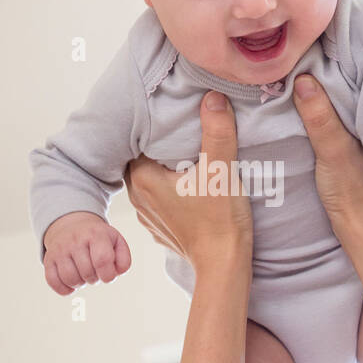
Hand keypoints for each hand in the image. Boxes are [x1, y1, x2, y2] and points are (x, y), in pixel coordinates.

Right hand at [42, 210, 131, 294]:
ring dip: (80, 283)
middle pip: (87, 273)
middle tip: (94, 270)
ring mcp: (60, 249)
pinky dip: (64, 288)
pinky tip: (72, 282)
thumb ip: (123, 260)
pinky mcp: (49, 259)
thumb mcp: (116, 241)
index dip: (108, 275)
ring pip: (70, 279)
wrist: (72, 224)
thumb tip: (116, 273)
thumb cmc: (98, 238)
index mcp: (95, 234)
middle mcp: (75, 240)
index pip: (102, 260)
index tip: (108, 274)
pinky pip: (53, 282)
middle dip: (95, 278)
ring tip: (83, 273)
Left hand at [124, 90, 252, 270]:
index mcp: (144, 178)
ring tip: (183, 156)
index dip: (154, 127)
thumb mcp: (221, 170)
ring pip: (148, 180)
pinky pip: (158, 200)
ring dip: (162, 168)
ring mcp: (148, 216)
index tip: (171, 117)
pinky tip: (186, 185)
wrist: (224, 266)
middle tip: (177, 131)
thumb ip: (217, 131)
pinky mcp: (161, 229)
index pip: (139, 140)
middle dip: (156, 146)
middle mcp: (138, 197)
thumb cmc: (220, 219)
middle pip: (141, 159)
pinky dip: (168, 189)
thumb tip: (213, 97)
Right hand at [291, 0, 362, 249]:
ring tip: (325, 30)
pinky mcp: (354, 139)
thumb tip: (304, 80)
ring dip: (346, 60)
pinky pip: (347, 101)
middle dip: (361, 37)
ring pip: (361, 83)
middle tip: (343, 4)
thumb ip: (322, 120)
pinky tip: (316, 75)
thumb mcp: (334, 158)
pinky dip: (335, 84)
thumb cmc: (358, 199)